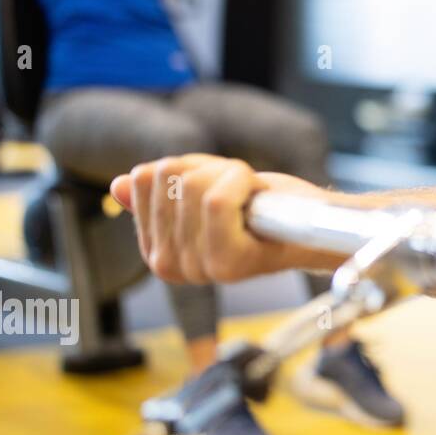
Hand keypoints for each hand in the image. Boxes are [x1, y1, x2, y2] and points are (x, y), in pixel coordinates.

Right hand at [110, 154, 319, 283]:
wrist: (315, 228)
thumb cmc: (266, 207)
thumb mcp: (209, 188)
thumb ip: (165, 189)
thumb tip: (119, 184)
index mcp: (156, 250)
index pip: (143, 178)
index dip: (189, 166)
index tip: (219, 185)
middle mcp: (167, 266)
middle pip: (168, 177)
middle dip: (211, 169)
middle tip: (241, 191)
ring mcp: (195, 268)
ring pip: (194, 186)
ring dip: (230, 175)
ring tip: (249, 199)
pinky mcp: (225, 264)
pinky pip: (216, 201)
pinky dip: (242, 183)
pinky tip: (257, 200)